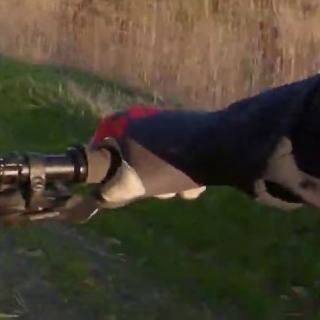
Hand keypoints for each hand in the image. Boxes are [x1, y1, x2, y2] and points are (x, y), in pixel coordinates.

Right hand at [87, 105, 206, 207]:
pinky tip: (196, 185)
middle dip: (145, 181)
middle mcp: (142, 120)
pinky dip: (184, 173)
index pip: (102, 142)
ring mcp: (168, 126)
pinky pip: (179, 159)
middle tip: (156, 192)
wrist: (221, 147)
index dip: (103, 166)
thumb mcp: (134, 182)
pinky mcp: (191, 133)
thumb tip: (98, 198)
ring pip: (158, 162)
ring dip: (168, 182)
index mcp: (124, 123)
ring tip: (182, 190)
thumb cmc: (170, 162)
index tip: (109, 184)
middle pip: (132, 159)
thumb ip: (112, 191)